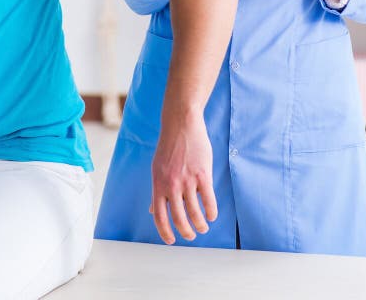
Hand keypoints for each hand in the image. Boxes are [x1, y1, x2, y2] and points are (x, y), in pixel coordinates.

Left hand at [150, 112, 216, 243]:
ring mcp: (187, 180)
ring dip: (200, 225)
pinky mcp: (202, 174)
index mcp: (158, 184)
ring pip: (195, 212)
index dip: (165, 232)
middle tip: (191, 235)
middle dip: (186, 232)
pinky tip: (212, 216)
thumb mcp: (157, 169)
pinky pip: (208, 200)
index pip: (159, 216)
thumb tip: (153, 210)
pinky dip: (211, 212)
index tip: (171, 241)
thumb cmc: (169, 148)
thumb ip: (158, 190)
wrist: (181, 125)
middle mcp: (171, 185)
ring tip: (203, 228)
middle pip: (178, 218)